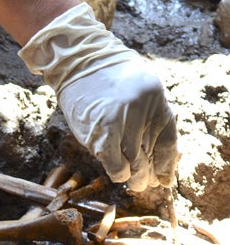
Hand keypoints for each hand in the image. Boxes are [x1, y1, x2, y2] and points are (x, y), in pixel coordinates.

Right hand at [19, 2, 177, 191]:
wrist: (77, 61)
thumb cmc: (107, 75)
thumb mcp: (139, 87)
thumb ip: (150, 113)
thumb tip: (155, 151)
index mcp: (156, 97)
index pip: (167, 141)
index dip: (167, 164)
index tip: (164, 178)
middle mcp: (141, 109)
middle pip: (149, 155)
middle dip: (148, 174)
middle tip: (145, 183)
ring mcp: (120, 122)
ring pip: (133, 164)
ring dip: (133, 177)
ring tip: (132, 181)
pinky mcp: (99, 133)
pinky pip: (114, 164)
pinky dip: (117, 172)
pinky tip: (117, 171)